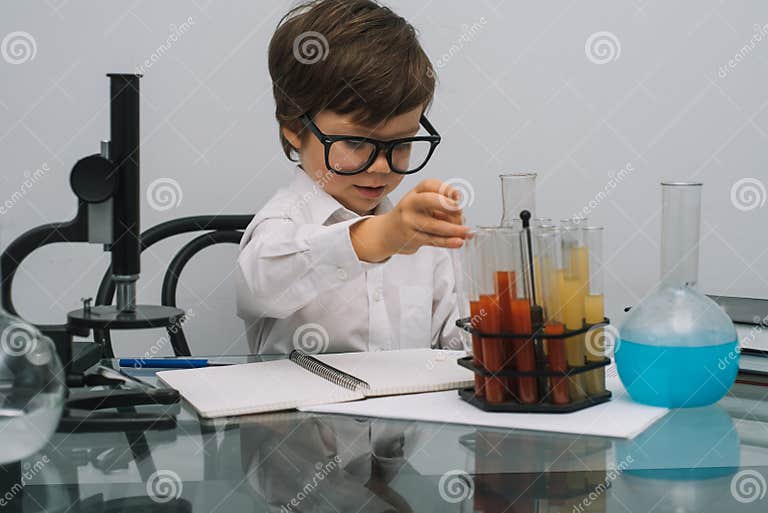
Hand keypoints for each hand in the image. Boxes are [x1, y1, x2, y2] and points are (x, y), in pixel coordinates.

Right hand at [350, 179, 470, 261]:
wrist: (387, 233)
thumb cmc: (410, 215)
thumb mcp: (422, 203)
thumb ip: (441, 205)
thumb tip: (462, 216)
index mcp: (415, 192)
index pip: (430, 185)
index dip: (446, 189)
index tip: (459, 196)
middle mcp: (410, 204)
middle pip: (428, 200)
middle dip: (447, 205)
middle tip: (460, 211)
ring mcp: (409, 221)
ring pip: (434, 225)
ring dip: (454, 229)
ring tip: (467, 232)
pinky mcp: (411, 237)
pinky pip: (433, 240)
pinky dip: (448, 242)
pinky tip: (458, 241)